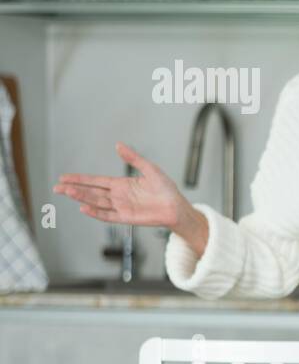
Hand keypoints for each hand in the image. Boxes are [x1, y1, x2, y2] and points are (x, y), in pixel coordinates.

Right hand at [53, 142, 207, 253]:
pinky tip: (83, 208)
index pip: (95, 181)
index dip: (80, 179)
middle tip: (57, 187)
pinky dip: (95, 213)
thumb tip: (118, 145)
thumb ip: (133, 158)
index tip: (64, 177)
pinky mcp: (126, 218)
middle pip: (91, 192)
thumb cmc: (165, 188)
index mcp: (121, 184)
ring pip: (96, 202)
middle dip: (74, 189)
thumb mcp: (149, 169)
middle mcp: (118, 196)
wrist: (176, 206)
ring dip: (81, 198)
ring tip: (66, 192)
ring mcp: (121, 207)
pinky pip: (108, 216)